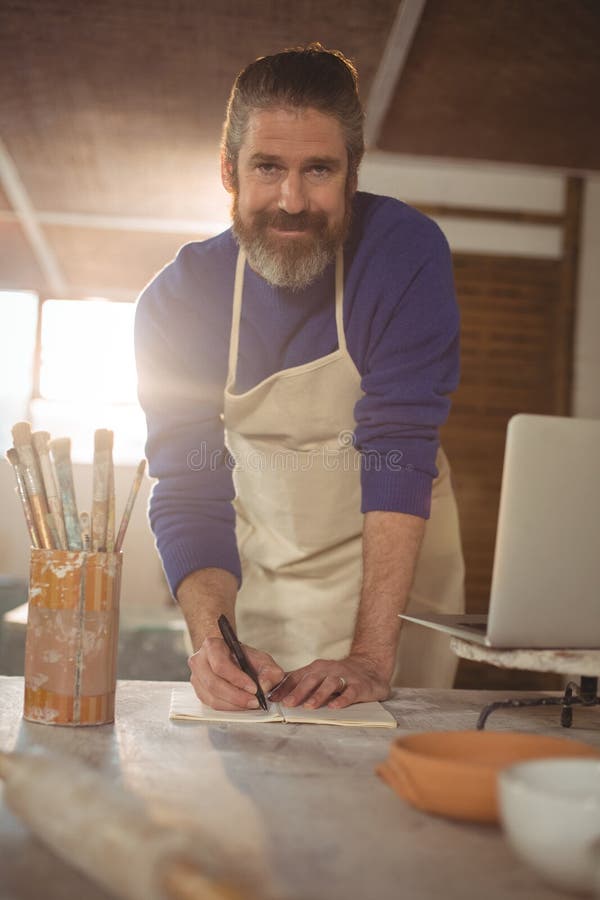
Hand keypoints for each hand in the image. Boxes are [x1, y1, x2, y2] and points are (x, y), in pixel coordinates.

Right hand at [188, 638, 284, 710]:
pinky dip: (228, 708)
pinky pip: (211, 704)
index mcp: (212, 646)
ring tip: (250, 705)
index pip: (220, 665)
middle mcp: (199, 661)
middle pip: (214, 684)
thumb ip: (269, 670)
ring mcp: (196, 677)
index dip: (237, 679)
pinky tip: (240, 706)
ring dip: (233, 705)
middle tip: (254, 702)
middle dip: (236, 696)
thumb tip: (265, 686)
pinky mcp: (198, 691)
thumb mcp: (260, 658)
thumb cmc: (243, 657)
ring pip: (211, 697)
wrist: (228, 655)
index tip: (254, 688)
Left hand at [268, 654, 390, 709]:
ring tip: (309, 706)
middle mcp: (329, 670)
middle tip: (288, 704)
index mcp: (317, 668)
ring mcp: (345, 677)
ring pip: (330, 684)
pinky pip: (350, 692)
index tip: (272, 699)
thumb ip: (300, 682)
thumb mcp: (319, 675)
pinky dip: (342, 699)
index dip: (284, 687)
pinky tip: (334, 707)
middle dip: (298, 691)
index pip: (298, 676)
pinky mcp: (360, 686)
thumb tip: (275, 693)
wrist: (370, 666)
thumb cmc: (339, 675)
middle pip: (312, 679)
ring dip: (318, 695)